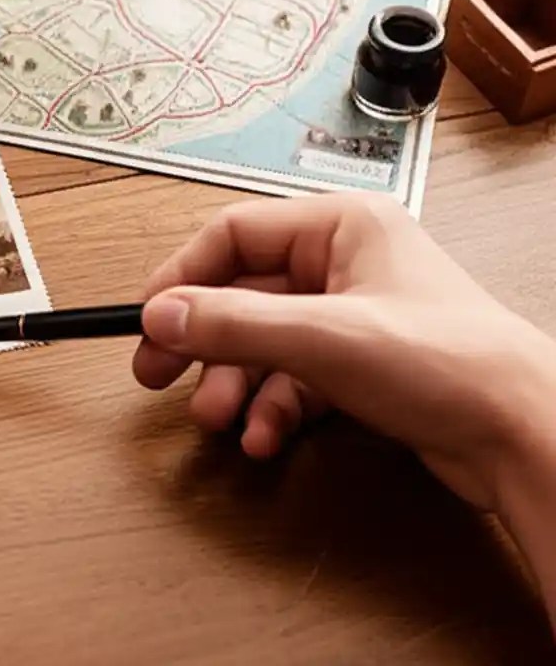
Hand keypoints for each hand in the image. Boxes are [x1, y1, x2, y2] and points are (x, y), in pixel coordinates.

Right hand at [132, 193, 555, 511]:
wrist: (523, 436)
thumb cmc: (448, 364)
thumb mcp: (321, 338)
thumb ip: (231, 324)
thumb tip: (158, 316)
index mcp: (341, 227)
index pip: (234, 235)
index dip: (183, 277)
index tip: (147, 320)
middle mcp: (345, 264)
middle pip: (243, 294)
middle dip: (201, 343)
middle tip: (154, 375)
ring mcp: (353, 317)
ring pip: (264, 343)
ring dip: (234, 385)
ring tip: (216, 421)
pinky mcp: (362, 366)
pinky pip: (294, 379)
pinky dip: (272, 409)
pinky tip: (263, 438)